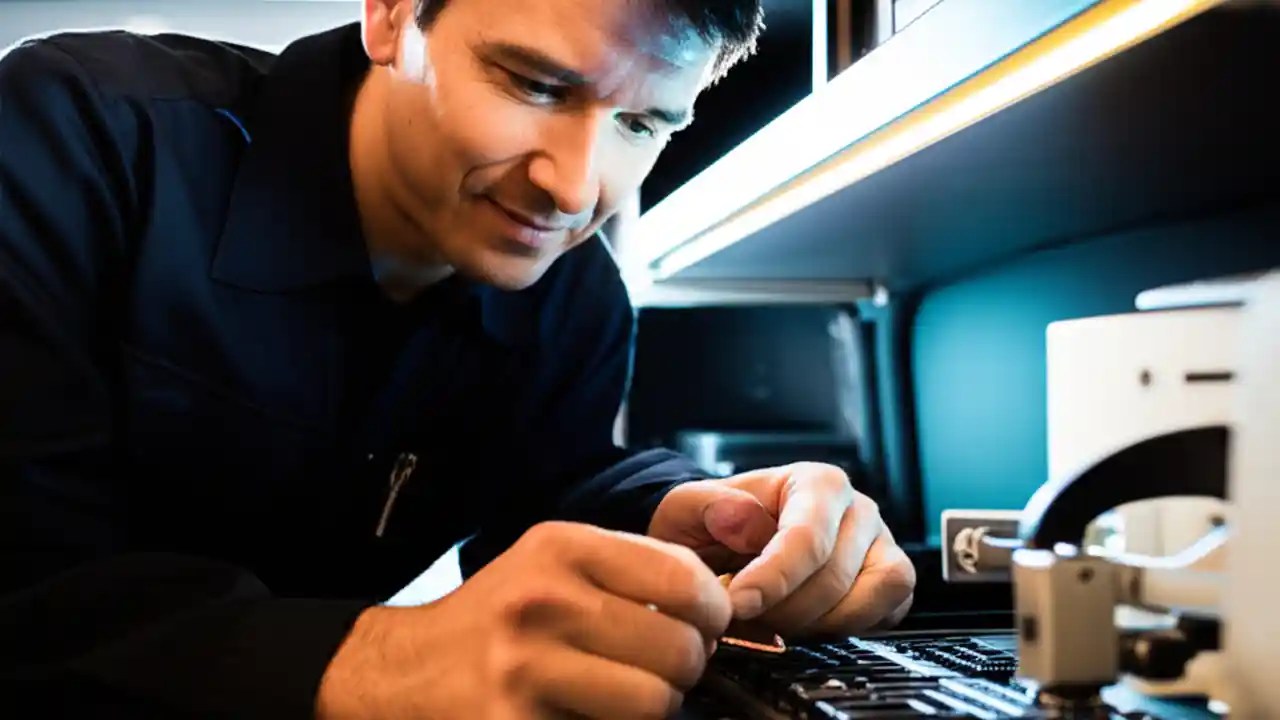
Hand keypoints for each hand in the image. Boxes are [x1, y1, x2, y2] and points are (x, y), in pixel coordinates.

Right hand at [316, 521, 731, 719]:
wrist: (406, 670)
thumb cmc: (499, 616)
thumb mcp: (554, 563)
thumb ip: (631, 569)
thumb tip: (722, 604)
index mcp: (562, 548)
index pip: (684, 580)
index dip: (711, 612)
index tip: (701, 626)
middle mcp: (543, 601)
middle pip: (678, 650)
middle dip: (684, 667)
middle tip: (662, 669)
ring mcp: (526, 669)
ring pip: (653, 703)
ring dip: (652, 706)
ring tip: (624, 695)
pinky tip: (586, 713)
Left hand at [648, 462, 915, 636]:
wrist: (728, 542)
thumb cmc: (713, 525)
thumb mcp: (686, 507)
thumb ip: (704, 505)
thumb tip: (744, 520)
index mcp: (817, 482)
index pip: (807, 538)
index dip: (773, 579)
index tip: (738, 605)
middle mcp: (858, 509)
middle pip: (835, 576)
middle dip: (785, 609)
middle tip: (748, 615)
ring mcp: (880, 544)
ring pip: (869, 596)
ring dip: (817, 623)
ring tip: (775, 620)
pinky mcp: (891, 579)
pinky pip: (889, 610)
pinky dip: (849, 627)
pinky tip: (807, 624)